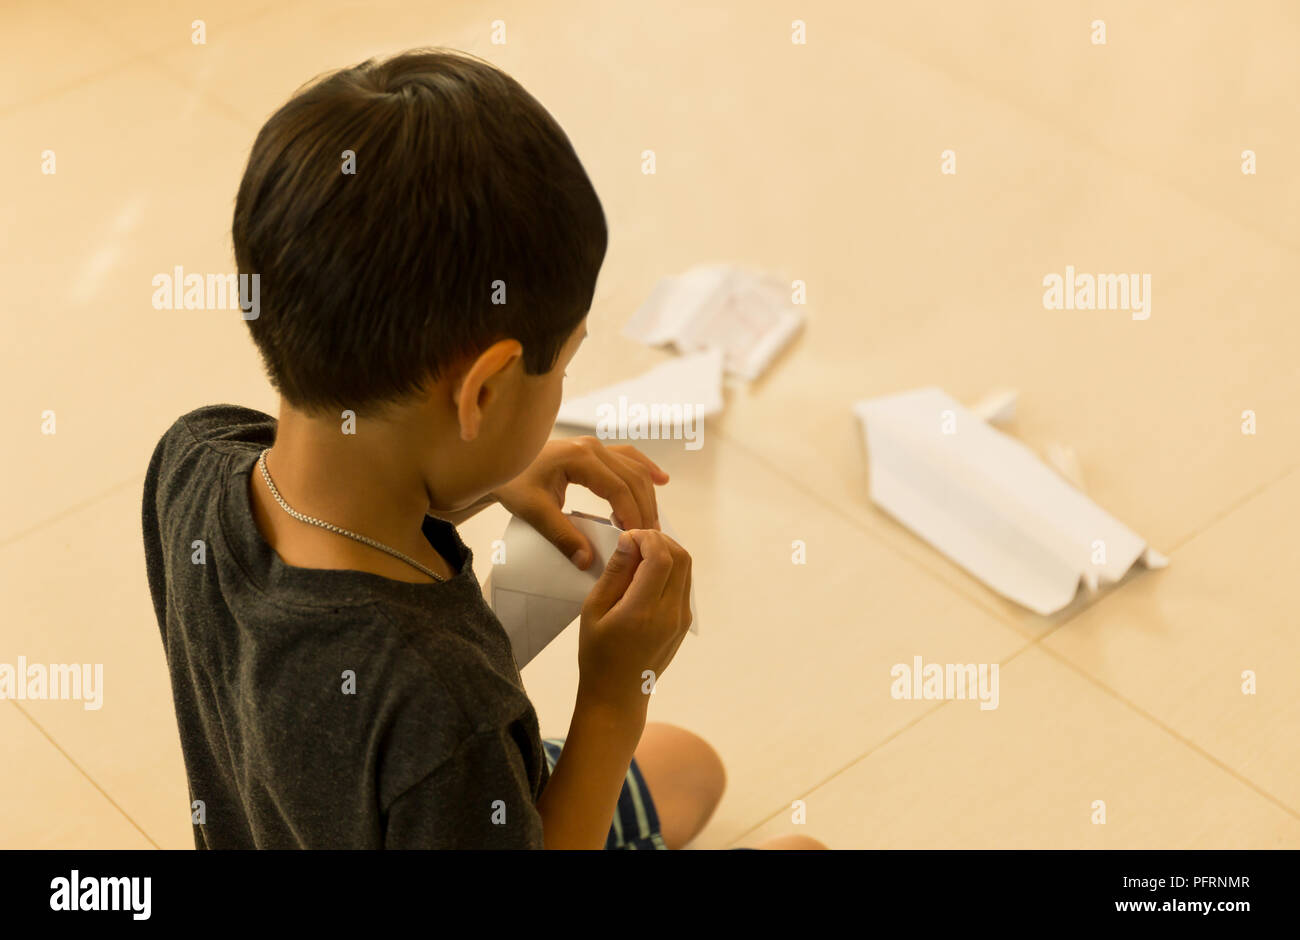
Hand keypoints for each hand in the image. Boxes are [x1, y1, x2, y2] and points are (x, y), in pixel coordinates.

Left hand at [492, 436, 668, 568]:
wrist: (498, 464)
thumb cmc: (513, 484)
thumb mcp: (534, 512)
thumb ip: (561, 536)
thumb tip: (587, 562)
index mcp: (579, 457)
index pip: (619, 488)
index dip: (633, 515)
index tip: (639, 541)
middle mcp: (592, 445)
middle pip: (633, 477)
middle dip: (645, 508)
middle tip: (651, 540)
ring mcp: (594, 444)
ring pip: (634, 468)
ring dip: (647, 495)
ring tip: (651, 525)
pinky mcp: (594, 449)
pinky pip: (628, 457)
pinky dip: (645, 469)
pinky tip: (662, 480)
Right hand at [576, 529, 692, 718]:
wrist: (618, 693)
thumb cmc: (598, 654)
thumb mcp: (594, 611)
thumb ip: (615, 573)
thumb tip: (629, 541)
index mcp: (643, 611)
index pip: (661, 558)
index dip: (647, 538)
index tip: (627, 537)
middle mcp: (670, 614)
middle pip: (681, 558)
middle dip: (659, 540)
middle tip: (635, 541)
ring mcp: (682, 620)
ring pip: (687, 569)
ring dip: (667, 553)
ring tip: (641, 555)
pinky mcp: (684, 623)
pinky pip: (684, 585)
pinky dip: (671, 569)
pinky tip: (648, 574)